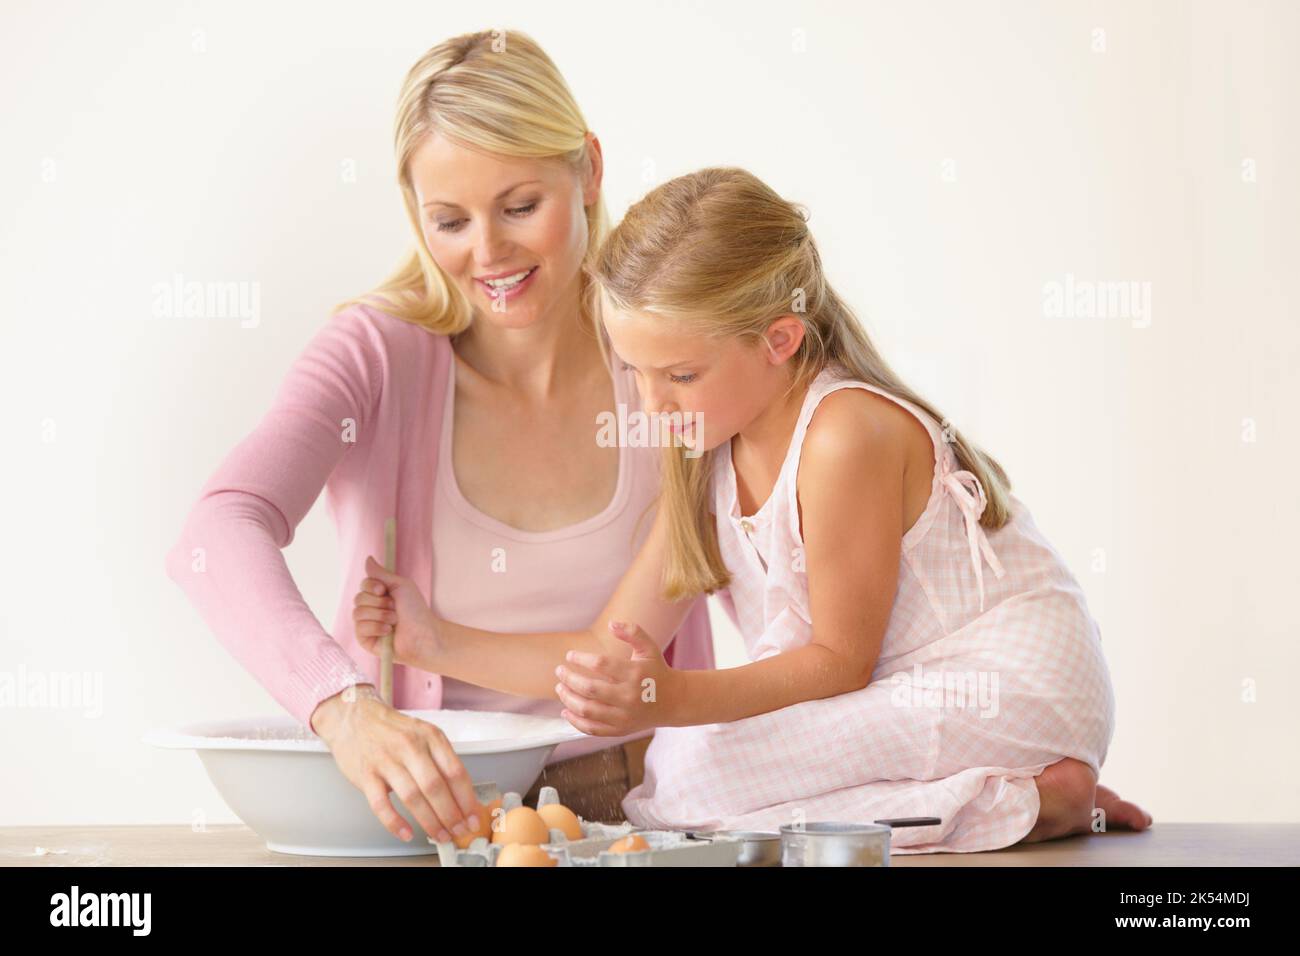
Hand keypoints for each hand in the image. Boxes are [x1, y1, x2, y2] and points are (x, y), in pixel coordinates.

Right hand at [310, 685, 484, 843]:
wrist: (354, 716)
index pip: (455, 771)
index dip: (467, 799)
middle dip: (451, 814)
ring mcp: (386, 760)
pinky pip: (381, 804)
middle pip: (436, 786)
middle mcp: (410, 746)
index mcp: (431, 736)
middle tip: (460, 831)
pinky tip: (406, 833)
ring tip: (440, 835)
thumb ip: (440, 759)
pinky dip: (394, 822)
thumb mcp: (423, 733)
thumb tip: (460, 796)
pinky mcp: (365, 774)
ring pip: (412, 797)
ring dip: (429, 821)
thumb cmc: (392, 729)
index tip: (474, 817)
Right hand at [353, 555, 438, 666]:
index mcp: (378, 595)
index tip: (384, 590)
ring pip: (358, 613)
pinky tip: (388, 632)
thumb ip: (381, 574)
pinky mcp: (364, 639)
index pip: (363, 585)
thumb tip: (368, 558)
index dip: (371, 586)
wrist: (423, 635)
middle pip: (358, 598)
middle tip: (395, 609)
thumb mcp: (400, 586)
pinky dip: (376, 628)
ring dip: (380, 615)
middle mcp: (370, 608)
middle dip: (380, 603)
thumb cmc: (416, 611)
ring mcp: (365, 624)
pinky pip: (360, 628)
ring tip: (394, 621)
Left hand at [554, 621, 678, 735]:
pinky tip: (566, 711)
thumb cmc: (657, 671)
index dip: (581, 659)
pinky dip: (575, 721)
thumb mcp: (649, 648)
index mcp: (635, 673)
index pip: (601, 664)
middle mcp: (629, 696)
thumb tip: (611, 624)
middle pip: (590, 688)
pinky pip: (592, 728)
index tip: (570, 656)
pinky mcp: (621, 730)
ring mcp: (625, 716)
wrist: (674, 701)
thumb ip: (633, 632)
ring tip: (560, 689)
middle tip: (559, 671)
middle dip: (569, 679)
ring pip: (587, 710)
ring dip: (568, 699)